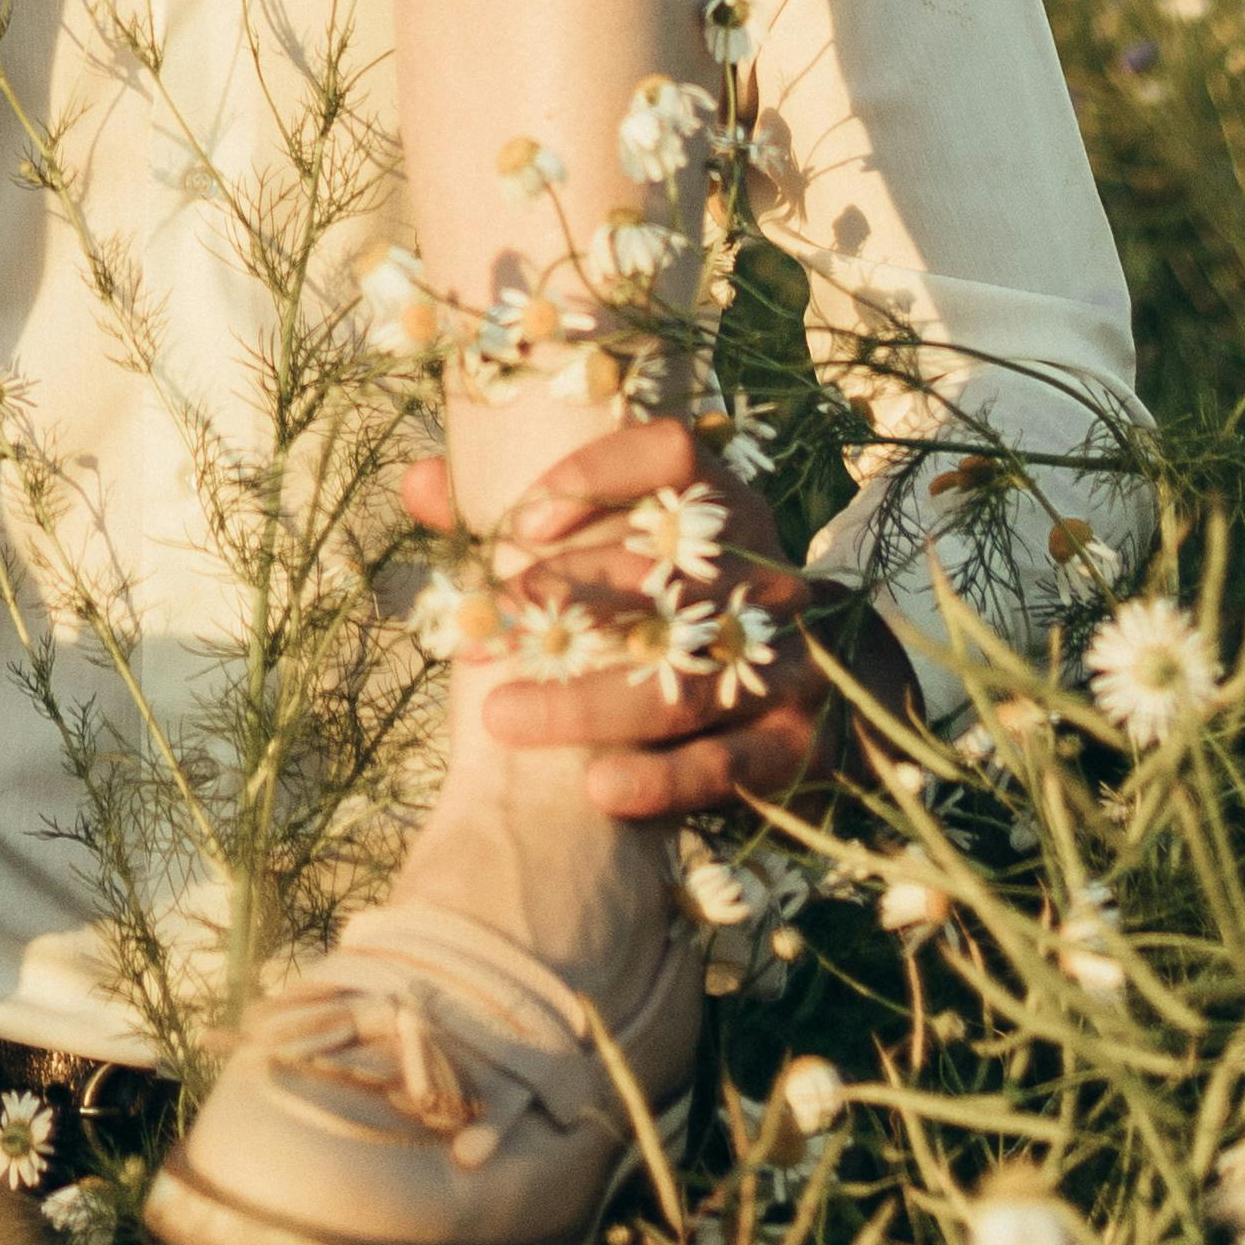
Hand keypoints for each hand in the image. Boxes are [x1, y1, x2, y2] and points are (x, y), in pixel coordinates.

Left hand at [397, 408, 907, 820]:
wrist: (825, 696)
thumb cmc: (687, 611)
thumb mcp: (634, 552)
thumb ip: (527, 521)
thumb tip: (419, 484)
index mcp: (726, 508)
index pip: (672, 454)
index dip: (597, 473)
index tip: (524, 520)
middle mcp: (766, 575)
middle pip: (665, 575)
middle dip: (570, 598)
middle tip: (492, 623)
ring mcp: (789, 662)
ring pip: (684, 680)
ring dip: (589, 702)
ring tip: (504, 718)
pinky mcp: (797, 745)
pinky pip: (728, 763)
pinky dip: (663, 781)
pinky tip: (597, 790)